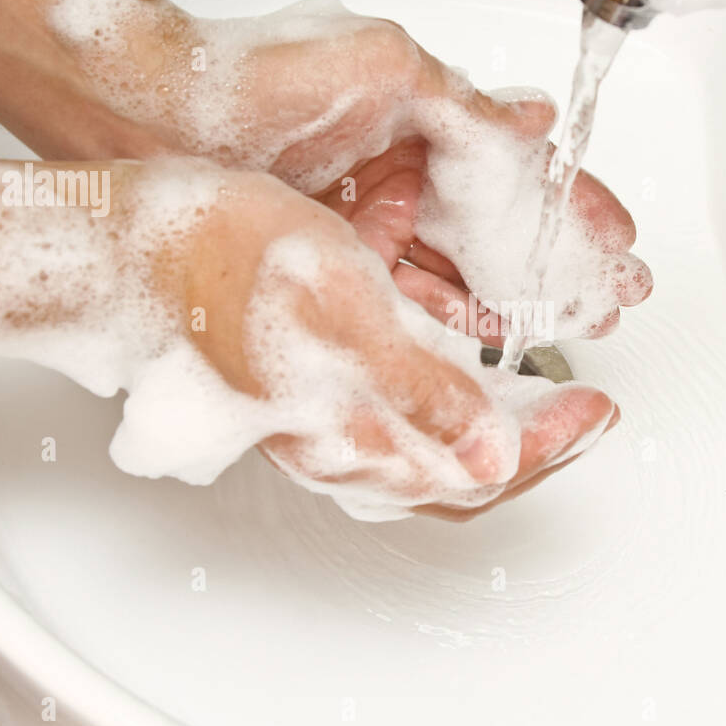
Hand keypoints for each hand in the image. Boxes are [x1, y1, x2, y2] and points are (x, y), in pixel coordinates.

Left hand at [55, 0, 651, 340]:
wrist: (142, 120)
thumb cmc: (253, 79)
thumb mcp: (383, 70)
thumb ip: (465, 105)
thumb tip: (536, 122)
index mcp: (422, 133)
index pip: (516, 178)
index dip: (571, 210)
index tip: (618, 239)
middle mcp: (400, 187)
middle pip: (498, 239)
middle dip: (561, 268)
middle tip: (613, 295)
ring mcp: (369, 232)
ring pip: (460, 280)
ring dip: (519, 304)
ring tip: (574, 327)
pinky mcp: (335, 271)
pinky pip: (408, 308)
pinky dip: (455, 327)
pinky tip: (496, 346)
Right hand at [175, 169, 619, 519]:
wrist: (128, 253)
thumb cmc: (222, 270)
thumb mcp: (347, 321)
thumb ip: (425, 397)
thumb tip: (494, 456)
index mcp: (355, 435)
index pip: (480, 468)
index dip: (551, 441)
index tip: (597, 407)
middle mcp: (339, 444)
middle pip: (460, 471)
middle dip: (532, 443)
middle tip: (583, 411)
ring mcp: (318, 421)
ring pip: (431, 446)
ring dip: (494, 423)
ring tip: (539, 391)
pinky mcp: (303, 388)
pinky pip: (392, 410)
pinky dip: (442, 392)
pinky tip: (457, 355)